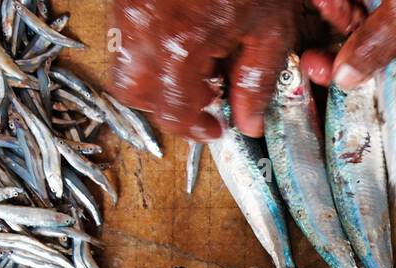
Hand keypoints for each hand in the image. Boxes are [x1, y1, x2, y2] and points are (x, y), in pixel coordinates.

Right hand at [112, 0, 308, 138]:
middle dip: (164, 105)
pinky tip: (185, 36)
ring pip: (124, 61)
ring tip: (197, 66)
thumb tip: (248, 121)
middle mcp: (144, 27)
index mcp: (180, 44)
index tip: (213, 127)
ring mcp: (129, 6)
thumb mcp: (270, 29)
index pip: (171, 111)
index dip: (194, 128)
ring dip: (156, 75)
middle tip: (201, 101)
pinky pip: (126, 31)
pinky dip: (151, 46)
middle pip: (132, 91)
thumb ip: (257, 81)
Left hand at [301, 0, 395, 125]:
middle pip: (383, 70)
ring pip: (379, 36)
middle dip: (348, 56)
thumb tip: (346, 79)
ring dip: (350, 22)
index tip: (345, 101)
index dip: (378, 111)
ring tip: (326, 5)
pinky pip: (386, 13)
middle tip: (318, 56)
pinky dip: (363, 5)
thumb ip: (374, 49)